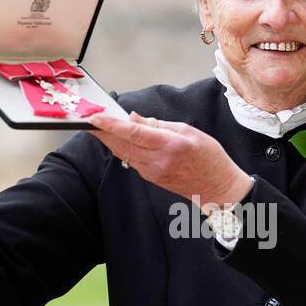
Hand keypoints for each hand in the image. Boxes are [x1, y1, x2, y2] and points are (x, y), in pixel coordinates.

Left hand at [84, 110, 252, 209]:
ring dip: (109, 139)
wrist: (218, 188)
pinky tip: (117, 139)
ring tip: (98, 125)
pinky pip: (131, 160)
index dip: (110, 124)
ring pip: (123, 152)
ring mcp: (152, 172)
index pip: (132, 132)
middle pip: (121, 144)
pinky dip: (122, 148)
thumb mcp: (188, 131)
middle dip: (102, 131)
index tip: (94, 117)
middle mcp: (157, 161)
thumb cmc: (209, 157)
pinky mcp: (151, 178)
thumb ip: (159, 125)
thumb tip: (134, 118)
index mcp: (169, 145)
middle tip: (88, 119)